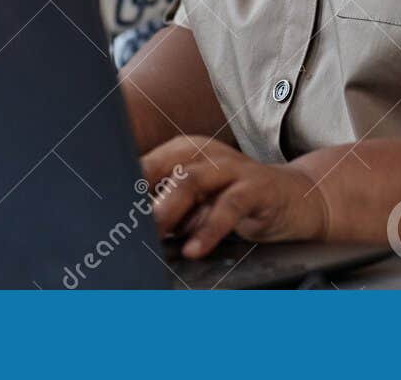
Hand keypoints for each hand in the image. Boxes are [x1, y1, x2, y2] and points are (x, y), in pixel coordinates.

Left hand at [140, 135, 329, 257]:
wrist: (297, 199)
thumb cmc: (237, 202)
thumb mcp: (197, 205)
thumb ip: (166, 211)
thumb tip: (126, 231)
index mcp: (184, 151)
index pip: (144, 164)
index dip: (121, 185)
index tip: (103, 210)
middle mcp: (205, 153)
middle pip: (161, 166)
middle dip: (138, 194)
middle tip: (121, 222)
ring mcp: (232, 168)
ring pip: (190, 181)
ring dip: (168, 209)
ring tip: (153, 233)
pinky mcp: (256, 188)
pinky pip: (229, 207)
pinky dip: (209, 229)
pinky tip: (196, 248)